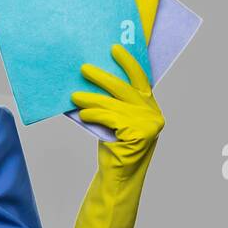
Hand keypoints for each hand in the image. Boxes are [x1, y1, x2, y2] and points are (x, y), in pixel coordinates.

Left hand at [71, 43, 164, 166]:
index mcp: (150, 108)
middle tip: (83, 69)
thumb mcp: (116, 122)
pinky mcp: (139, 134)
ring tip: (74, 95)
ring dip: (90, 98)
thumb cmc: (114, 149)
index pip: (141, 79)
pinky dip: (94, 114)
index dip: (128, 63)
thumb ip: (114, 104)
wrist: (119, 178)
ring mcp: (149, 125)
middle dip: (102, 77)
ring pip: (113, 105)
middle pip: (124, 89)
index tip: (114, 49)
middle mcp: (154, 114)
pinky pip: (110, 118)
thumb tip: (91, 81)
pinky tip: (82, 113)